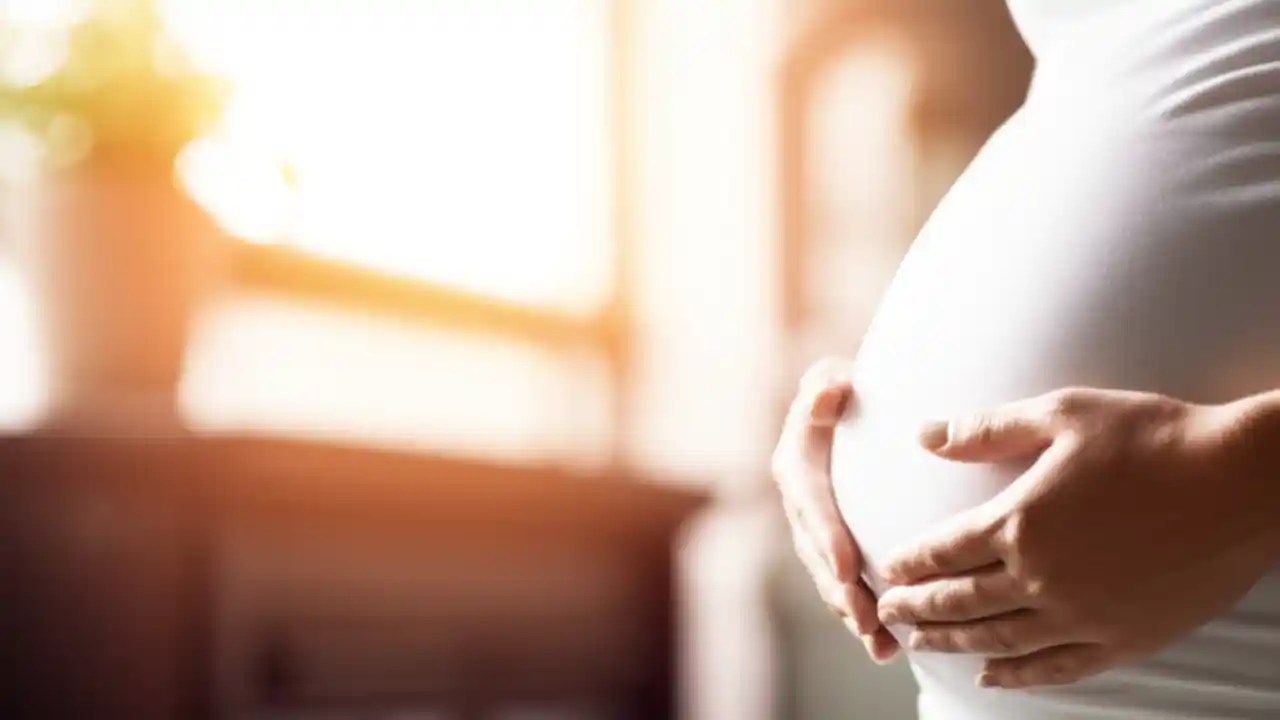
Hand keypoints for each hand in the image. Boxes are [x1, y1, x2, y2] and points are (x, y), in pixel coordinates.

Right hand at [772, 358, 897, 662]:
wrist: (859, 404)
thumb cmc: (854, 387)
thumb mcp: (835, 377)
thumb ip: (827, 386)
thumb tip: (831, 390)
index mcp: (796, 459)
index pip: (807, 498)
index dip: (824, 534)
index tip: (845, 566)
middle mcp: (799, 498)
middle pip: (814, 550)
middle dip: (839, 588)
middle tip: (866, 618)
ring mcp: (816, 526)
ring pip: (828, 576)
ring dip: (851, 612)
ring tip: (878, 643)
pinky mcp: (837, 545)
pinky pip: (845, 583)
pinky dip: (863, 614)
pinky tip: (886, 648)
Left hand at [875, 387, 1279, 688]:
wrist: (1242, 481)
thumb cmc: (1153, 436)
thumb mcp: (1062, 414)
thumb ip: (987, 429)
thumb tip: (925, 435)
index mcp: (1019, 522)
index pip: (942, 551)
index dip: (908, 563)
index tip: (886, 570)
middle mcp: (1042, 578)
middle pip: (960, 602)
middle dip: (916, 608)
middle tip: (886, 612)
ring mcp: (1083, 615)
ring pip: (998, 640)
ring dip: (952, 643)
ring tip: (920, 644)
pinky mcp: (1124, 639)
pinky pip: (1057, 667)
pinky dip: (1018, 676)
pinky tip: (993, 677)